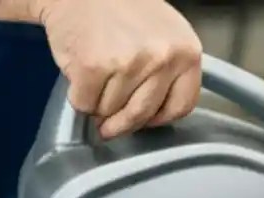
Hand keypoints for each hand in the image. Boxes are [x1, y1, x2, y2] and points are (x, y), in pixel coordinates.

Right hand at [37, 0, 201, 138]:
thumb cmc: (119, 11)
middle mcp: (163, 58)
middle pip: (140, 116)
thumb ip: (166, 72)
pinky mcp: (94, 68)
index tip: (140, 116)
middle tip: (107, 117)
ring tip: (96, 76)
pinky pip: (84, 104)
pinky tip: (81, 74)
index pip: (180, 106)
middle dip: (119, 121)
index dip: (155, 117)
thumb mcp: (163, 37)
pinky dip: (77, 96)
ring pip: (109, 112)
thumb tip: (148, 115)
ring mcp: (128, 64)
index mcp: (186, 52)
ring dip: (97, 103)